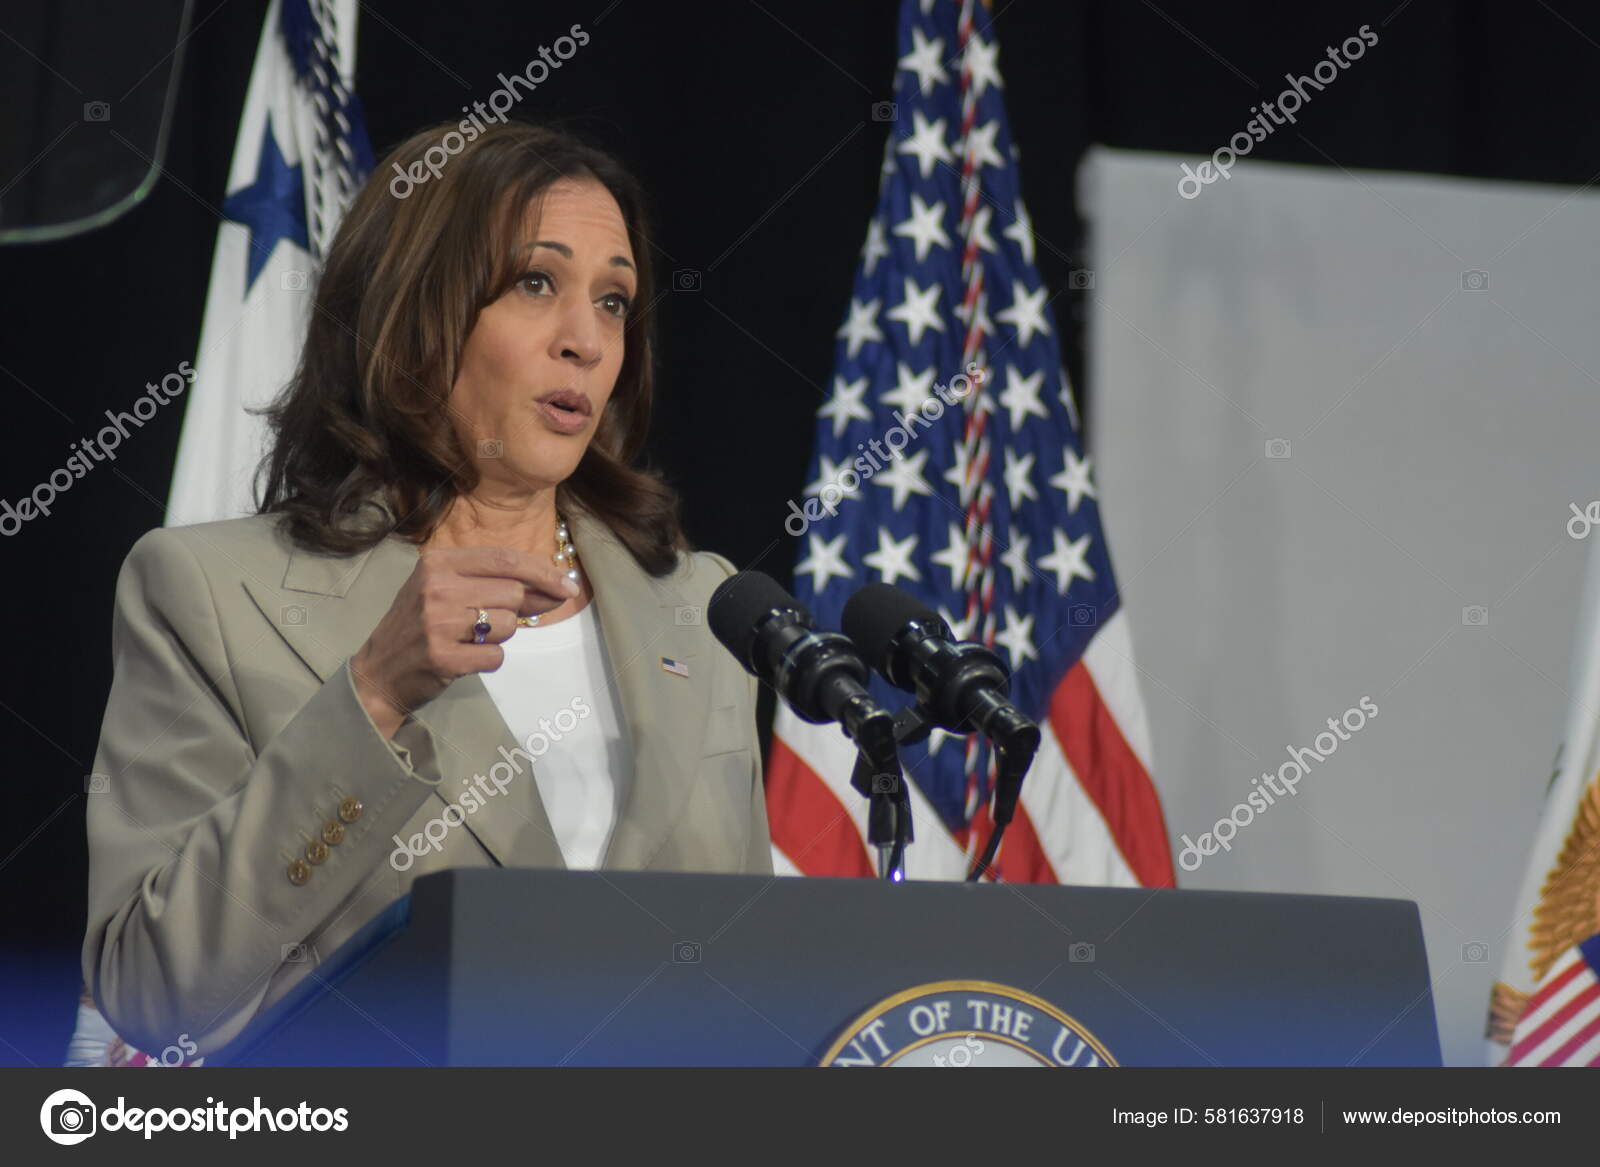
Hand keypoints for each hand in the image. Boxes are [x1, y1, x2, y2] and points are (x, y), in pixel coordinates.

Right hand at [350, 546, 578, 737]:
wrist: (379, 672)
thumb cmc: (422, 626)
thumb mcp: (449, 591)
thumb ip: (499, 585)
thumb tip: (558, 588)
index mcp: (438, 562)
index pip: (506, 559)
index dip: (544, 572)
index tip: (568, 585)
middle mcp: (436, 587)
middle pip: (513, 592)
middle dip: (515, 611)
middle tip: (489, 622)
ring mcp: (438, 622)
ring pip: (507, 624)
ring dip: (499, 637)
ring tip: (468, 639)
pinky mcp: (443, 656)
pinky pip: (496, 656)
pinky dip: (488, 660)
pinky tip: (463, 658)